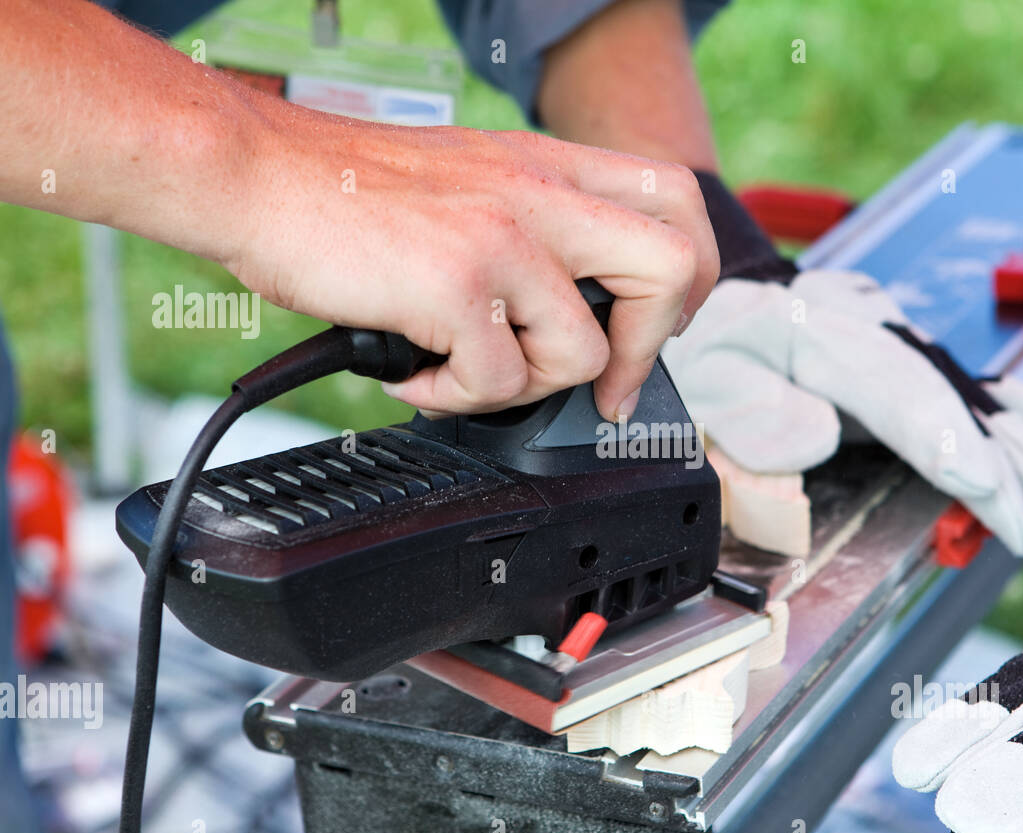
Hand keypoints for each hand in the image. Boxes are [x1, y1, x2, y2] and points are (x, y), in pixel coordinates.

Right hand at [228, 112, 717, 419]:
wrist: (254, 174)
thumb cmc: (346, 191)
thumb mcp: (468, 183)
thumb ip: (532, 229)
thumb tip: (575, 317)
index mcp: (549, 166)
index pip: (677, 201)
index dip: (687, 279)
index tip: (650, 329)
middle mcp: (540, 192)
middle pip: (674, 266)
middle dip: (651, 349)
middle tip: (608, 389)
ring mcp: (504, 237)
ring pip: (585, 353)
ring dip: (528, 387)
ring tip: (464, 371)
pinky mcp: (456, 285)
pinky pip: (497, 384)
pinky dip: (454, 396)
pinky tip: (414, 371)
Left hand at [662, 269, 1022, 555]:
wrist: (705, 305)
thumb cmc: (699, 355)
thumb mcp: (698, 382)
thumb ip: (751, 412)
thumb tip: (825, 433)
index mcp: (815, 332)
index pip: (893, 388)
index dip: (942, 436)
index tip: (980, 481)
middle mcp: (866, 325)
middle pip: (945, 391)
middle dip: (995, 459)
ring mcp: (890, 333)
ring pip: (967, 386)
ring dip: (1019, 442)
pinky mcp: (901, 348)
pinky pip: (967, 380)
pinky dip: (1019, 410)